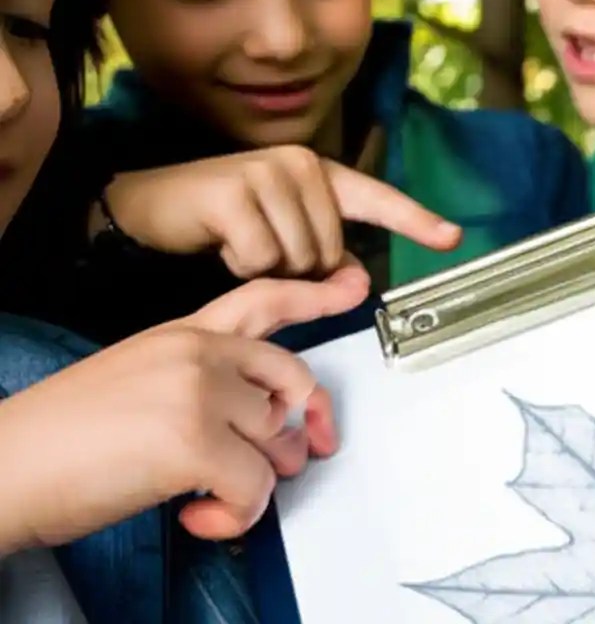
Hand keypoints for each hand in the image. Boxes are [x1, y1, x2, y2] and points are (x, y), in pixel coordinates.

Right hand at [0, 264, 365, 553]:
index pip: (263, 300)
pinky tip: (198, 514)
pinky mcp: (195, 440)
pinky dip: (236, 515)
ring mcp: (198, 391)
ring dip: (254, 483)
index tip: (352, 287)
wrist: (4, 467)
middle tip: (291, 458)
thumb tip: (259, 419)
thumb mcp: (137, 382)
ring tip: (210, 496)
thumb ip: (201, 383)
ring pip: (278, 441)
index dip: (315, 294)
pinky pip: (258, 486)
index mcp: (181, 333)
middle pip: (293, 381)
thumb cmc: (58, 437)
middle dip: (298, 430)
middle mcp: (197, 352)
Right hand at [99, 145, 461, 277]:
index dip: (416, 221)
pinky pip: (261, 259)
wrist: (152, 208)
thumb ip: (325, 256)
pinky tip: (219, 241)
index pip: (377, 200)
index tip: (452, 237)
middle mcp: (300, 166)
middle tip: (260, 247)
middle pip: (331, 253)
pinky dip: (239, 265)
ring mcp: (267, 174)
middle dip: (298, 268)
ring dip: (266, 269)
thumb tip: (357, 280)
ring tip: (238, 242)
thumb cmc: (223, 224)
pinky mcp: (235, 192)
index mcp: (319, 175)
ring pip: (298, 260)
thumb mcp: (282, 239)